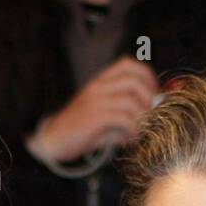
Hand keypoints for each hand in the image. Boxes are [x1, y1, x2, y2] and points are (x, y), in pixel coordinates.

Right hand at [27, 57, 158, 164]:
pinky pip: (124, 118)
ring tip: (142, 129)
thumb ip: (121, 110)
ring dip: (143, 116)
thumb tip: (149, 114)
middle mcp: (97, 87)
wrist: (52, 140)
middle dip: (149, 96)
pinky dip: (134, 129)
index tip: (153, 93)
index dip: (146, 76)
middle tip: (152, 113)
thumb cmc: (78, 129)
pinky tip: (132, 138)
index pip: (128, 65)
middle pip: (134, 80)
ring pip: (131, 101)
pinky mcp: (95, 118)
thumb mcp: (100, 113)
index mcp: (99, 81)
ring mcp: (95, 101)